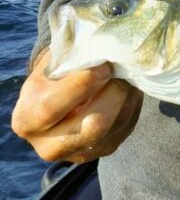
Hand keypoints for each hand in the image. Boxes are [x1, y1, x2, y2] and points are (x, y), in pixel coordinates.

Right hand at [11, 48, 142, 163]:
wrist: (59, 104)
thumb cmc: (53, 78)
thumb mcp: (51, 65)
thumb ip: (70, 58)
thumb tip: (101, 46)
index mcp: (27, 120)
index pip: (52, 107)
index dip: (82, 85)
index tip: (104, 66)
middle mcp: (50, 146)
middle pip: (93, 124)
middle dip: (114, 91)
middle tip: (122, 68)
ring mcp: (81, 153)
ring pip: (117, 122)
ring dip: (127, 93)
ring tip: (126, 72)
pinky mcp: (106, 149)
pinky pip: (128, 123)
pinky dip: (132, 101)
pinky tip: (127, 86)